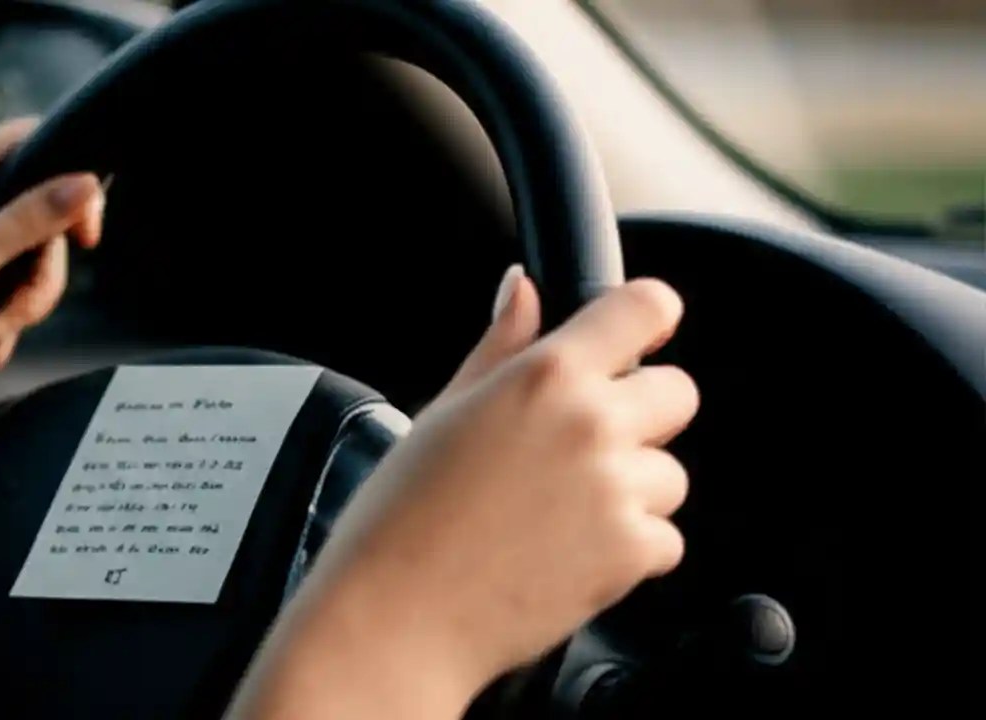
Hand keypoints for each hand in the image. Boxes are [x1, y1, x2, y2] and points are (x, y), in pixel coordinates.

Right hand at [239, 267, 698, 718]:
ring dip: (633, 489)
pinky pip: (665, 538)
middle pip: (676, 392)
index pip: (644, 308)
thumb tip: (522, 289)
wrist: (397, 617)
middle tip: (580, 449)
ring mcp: (617, 489)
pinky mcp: (631, 553)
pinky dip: (629, 549)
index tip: (639, 338)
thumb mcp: (444, 411)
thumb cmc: (402, 516)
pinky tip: (567, 554)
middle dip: (641, 415)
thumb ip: (500, 345)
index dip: (648, 317)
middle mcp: (591, 423)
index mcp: (545, 375)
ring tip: (559, 514)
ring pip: (670, 473)